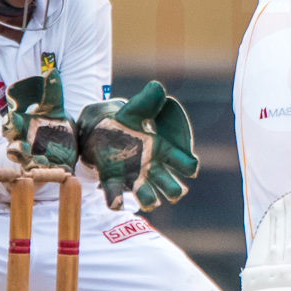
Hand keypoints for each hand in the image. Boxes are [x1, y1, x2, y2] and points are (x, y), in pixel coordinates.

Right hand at [3, 72, 75, 170]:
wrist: (67, 153)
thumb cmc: (55, 128)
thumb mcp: (56, 109)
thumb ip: (53, 92)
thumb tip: (51, 71)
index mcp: (21, 123)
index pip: (9, 116)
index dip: (11, 113)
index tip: (15, 105)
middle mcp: (20, 139)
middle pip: (8, 134)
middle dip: (10, 128)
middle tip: (15, 122)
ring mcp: (27, 155)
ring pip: (15, 154)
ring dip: (19, 151)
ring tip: (27, 148)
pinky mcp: (38, 169)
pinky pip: (33, 170)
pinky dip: (37, 167)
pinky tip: (44, 163)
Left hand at [74, 81, 199, 210]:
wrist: (99, 130)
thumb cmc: (124, 122)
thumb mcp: (134, 109)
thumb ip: (146, 102)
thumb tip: (157, 87)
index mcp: (161, 149)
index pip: (181, 161)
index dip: (188, 165)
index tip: (192, 168)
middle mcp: (150, 167)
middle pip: (167, 183)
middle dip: (173, 190)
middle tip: (175, 193)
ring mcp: (132, 176)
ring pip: (146, 194)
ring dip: (149, 199)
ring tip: (151, 202)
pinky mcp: (112, 181)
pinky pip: (116, 194)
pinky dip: (117, 200)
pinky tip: (117, 203)